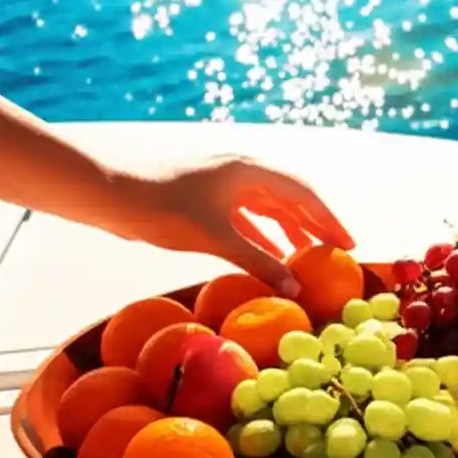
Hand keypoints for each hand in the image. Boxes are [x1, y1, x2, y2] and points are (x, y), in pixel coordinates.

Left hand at [103, 154, 354, 295]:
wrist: (109, 192)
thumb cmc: (163, 208)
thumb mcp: (216, 238)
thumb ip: (258, 261)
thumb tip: (295, 289)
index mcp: (249, 169)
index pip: (303, 194)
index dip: (329, 220)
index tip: (348, 244)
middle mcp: (241, 171)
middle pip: (289, 199)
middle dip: (314, 226)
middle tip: (336, 253)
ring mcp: (223, 183)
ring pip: (267, 208)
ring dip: (289, 231)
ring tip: (308, 258)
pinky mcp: (205, 198)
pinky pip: (245, 216)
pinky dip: (262, 235)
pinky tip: (271, 256)